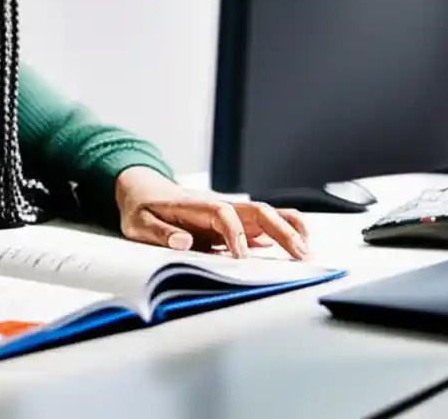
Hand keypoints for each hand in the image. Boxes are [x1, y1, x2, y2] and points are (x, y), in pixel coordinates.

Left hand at [114, 167, 309, 259]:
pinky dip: (283, 233)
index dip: (235, 234)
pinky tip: (298, 248)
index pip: (223, 214)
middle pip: (257, 211)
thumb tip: (184, 242)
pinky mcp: (234, 222)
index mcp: (197, 205)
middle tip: (299, 254)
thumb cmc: (142, 209)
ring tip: (307, 251)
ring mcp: (230, 212)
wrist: (144, 191)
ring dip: (289, 229)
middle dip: (281, 231)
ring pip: (267, 214)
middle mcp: (219, 205)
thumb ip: (159, 232)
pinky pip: (263, 225)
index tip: (241, 257)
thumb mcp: (139, 223)